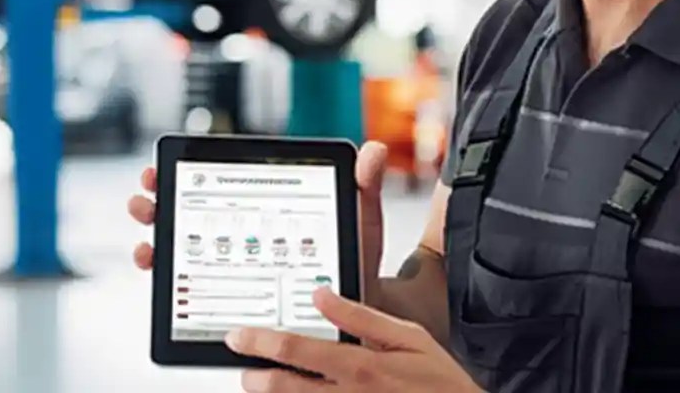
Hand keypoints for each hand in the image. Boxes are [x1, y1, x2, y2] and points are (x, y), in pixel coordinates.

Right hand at [128, 141, 391, 304]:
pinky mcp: (230, 297)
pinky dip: (167, 279)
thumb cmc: (356, 262)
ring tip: (147, 240)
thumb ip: (364, 186)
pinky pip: (190, 288)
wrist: (358, 313)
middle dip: (158, 202)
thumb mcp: (360, 221)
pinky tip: (159, 269)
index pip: (219, 184)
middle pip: (189, 213)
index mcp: (264, 208)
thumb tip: (373, 150)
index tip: (164, 165)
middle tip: (146, 197)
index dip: (186, 173)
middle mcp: (241, 235)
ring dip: (155, 239)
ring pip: (182, 248)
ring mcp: (232, 266)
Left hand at [227, 286, 480, 392]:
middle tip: (242, 369)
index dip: (261, 342)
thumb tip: (324, 296)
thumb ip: (362, 316)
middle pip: (285, 388)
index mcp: (360, 366)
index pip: (296, 351)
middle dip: (256, 378)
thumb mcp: (408, 335)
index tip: (239, 337)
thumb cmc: (440, 382)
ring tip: (259, 386)